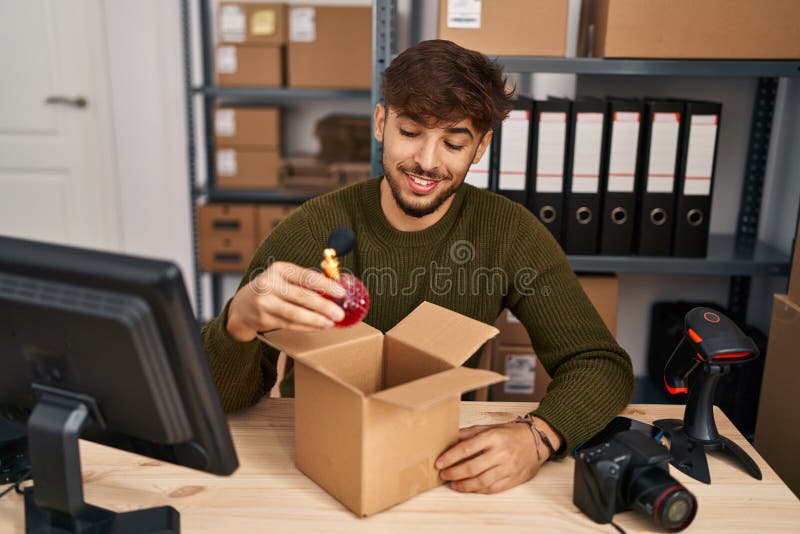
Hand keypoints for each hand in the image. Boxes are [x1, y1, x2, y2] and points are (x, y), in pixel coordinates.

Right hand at [226, 261, 346, 341]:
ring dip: (316, 320)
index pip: (306, 277)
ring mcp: (265, 302)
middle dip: (324, 306)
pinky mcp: (264, 319)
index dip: (325, 285)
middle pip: (302, 296)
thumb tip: (336, 288)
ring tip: (331, 322)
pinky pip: (290, 324)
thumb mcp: (285, 277)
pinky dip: (307, 326)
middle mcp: (270, 284)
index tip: (341, 292)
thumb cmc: (272, 289)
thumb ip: (307, 281)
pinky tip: (318, 326)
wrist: (243, 305)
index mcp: (279, 269)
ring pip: (296, 314)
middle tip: (339, 313)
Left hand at [435, 417, 560, 493]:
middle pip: (472, 467)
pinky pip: (493, 488)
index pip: (467, 448)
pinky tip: (469, 488)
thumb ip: (469, 433)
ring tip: (453, 484)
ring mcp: (508, 468)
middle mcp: (501, 453)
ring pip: (482, 481)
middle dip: (454, 473)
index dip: (450, 457)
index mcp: (494, 437)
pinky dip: (478, 490)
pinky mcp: (513, 479)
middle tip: (443, 474)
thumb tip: (449, 438)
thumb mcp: (489, 427)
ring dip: (464, 485)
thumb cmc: (510, 433)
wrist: (536, 441)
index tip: (439, 463)